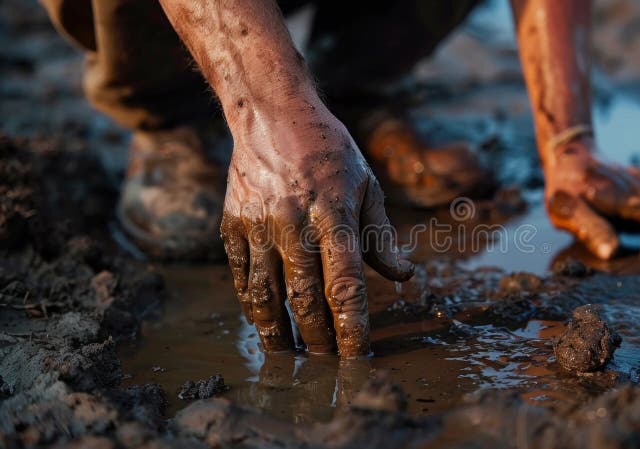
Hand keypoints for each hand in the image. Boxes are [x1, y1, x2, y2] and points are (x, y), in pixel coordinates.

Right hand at [220, 95, 413, 357]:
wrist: (272, 114)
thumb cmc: (329, 151)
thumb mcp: (366, 185)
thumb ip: (382, 235)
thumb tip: (404, 277)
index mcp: (334, 214)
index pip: (346, 284)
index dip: (352, 327)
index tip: (358, 356)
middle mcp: (294, 222)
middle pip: (305, 297)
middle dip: (318, 338)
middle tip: (328, 362)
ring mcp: (258, 224)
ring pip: (266, 295)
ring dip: (278, 332)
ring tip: (290, 355)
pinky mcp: (233, 224)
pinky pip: (242, 276)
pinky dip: (252, 305)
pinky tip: (263, 322)